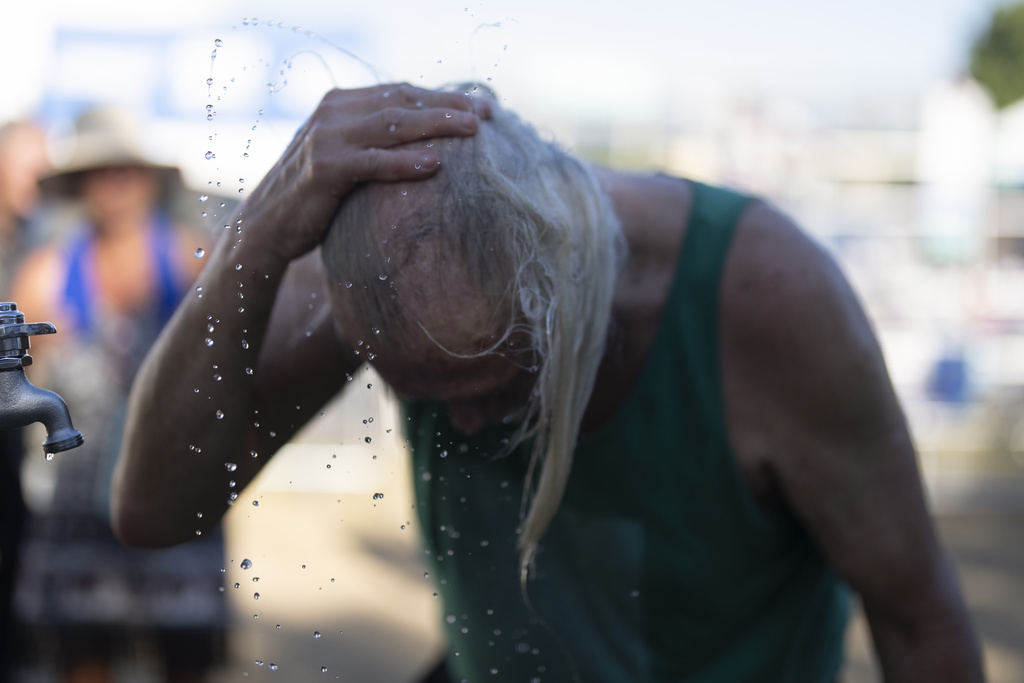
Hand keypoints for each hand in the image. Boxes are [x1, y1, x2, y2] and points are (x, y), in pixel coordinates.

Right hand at [242, 83, 490, 265]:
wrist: (268, 225)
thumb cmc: (317, 195)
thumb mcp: (347, 157)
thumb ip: (376, 141)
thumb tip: (429, 142)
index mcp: (342, 104)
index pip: (402, 93)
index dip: (443, 98)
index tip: (480, 108)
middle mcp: (333, 113)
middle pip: (402, 102)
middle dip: (448, 107)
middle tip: (485, 116)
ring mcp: (326, 139)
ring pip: (392, 125)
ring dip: (436, 125)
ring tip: (471, 132)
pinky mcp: (323, 169)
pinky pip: (372, 162)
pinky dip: (404, 162)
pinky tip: (434, 164)